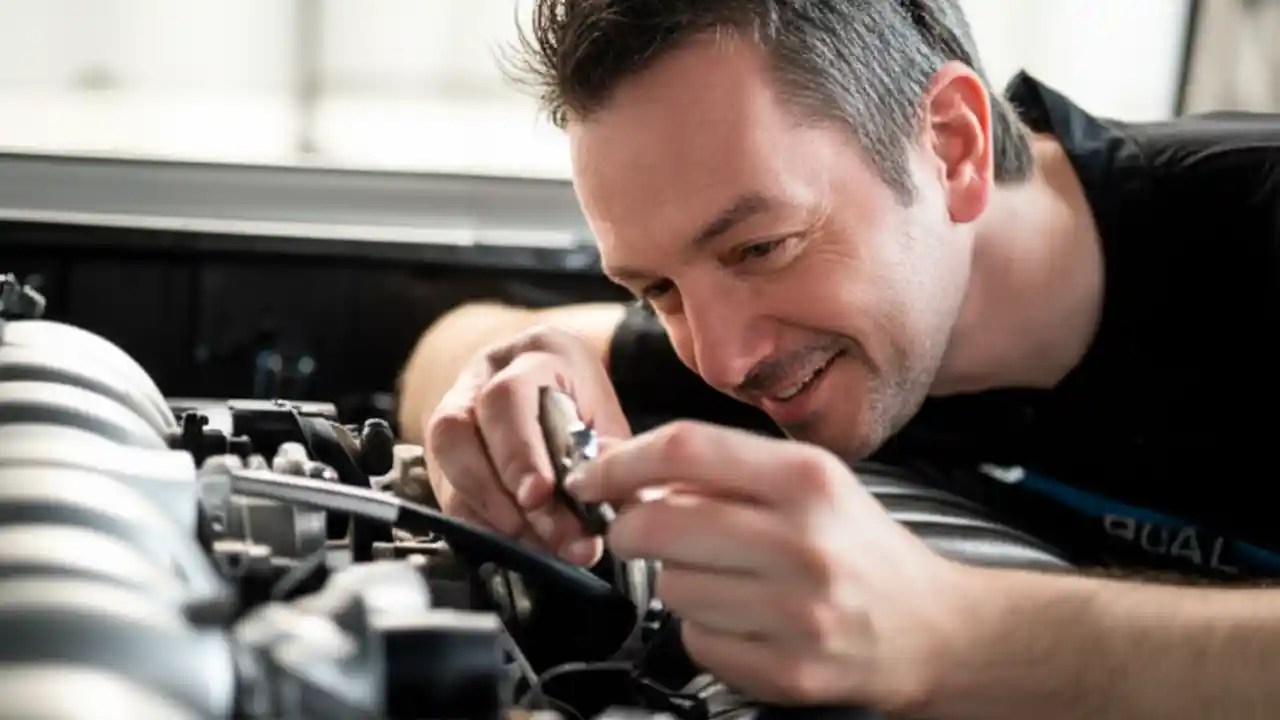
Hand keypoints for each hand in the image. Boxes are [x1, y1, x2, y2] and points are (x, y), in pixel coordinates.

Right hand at [424, 325, 630, 565]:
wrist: (558, 384)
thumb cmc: (583, 401)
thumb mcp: (605, 416)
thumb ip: (604, 453)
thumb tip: (597, 496)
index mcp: (531, 356)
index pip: (508, 397)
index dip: (518, 452)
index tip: (538, 496)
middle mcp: (481, 376)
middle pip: (458, 426)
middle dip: (494, 486)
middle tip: (531, 526)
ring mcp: (454, 409)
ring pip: (442, 458)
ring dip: (482, 507)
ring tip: (523, 539)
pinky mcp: (443, 451)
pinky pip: (444, 488)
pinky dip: (477, 521)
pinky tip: (509, 540)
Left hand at [566, 420, 977, 712]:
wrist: (935, 629)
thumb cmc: (861, 548)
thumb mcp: (810, 483)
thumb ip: (725, 468)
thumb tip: (626, 464)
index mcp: (808, 479)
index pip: (684, 449)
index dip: (620, 461)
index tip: (591, 474)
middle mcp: (803, 542)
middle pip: (658, 523)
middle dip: (629, 528)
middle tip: (639, 531)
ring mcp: (797, 612)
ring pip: (670, 588)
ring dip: (677, 582)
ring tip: (725, 579)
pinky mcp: (788, 669)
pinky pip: (697, 641)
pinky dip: (706, 630)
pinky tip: (745, 619)